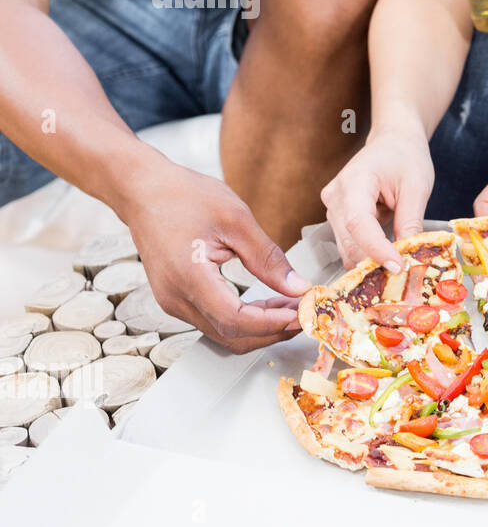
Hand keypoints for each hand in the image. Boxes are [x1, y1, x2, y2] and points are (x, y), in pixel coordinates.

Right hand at [120, 165, 311, 352]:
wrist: (142, 190)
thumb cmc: (183, 197)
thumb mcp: (236, 219)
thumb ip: (268, 258)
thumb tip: (298, 287)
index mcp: (188, 277)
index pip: (235, 320)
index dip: (273, 323)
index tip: (302, 314)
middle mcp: (175, 298)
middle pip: (231, 335)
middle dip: (272, 331)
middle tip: (305, 314)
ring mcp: (172, 302)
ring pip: (222, 333)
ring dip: (260, 327)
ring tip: (291, 307)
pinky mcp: (176, 299)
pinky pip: (213, 321)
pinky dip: (244, 319)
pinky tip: (267, 303)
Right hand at [321, 126, 435, 271]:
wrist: (394, 141)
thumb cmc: (406, 157)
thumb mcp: (417, 187)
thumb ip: (410, 222)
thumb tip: (410, 256)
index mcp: (354, 182)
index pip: (358, 224)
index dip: (377, 250)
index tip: (398, 266)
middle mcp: (335, 197)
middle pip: (349, 242)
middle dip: (375, 263)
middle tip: (404, 275)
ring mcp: (333, 208)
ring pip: (347, 248)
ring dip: (371, 262)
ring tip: (399, 267)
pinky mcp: (338, 217)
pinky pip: (351, 243)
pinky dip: (369, 254)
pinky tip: (389, 257)